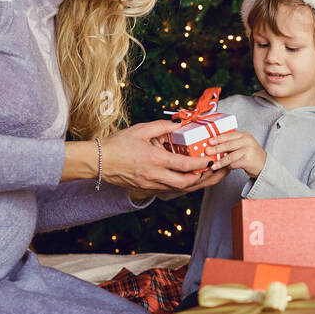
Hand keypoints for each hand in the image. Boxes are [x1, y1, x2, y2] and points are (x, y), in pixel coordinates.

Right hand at [99, 119, 229, 196]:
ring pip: (179, 189)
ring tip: (209, 176)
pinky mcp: (146, 188)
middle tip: (217, 171)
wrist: (97, 162)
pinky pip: (169, 189)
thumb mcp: (141, 130)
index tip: (214, 160)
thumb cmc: (117, 145)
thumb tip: (180, 123)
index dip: (202, 164)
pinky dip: (182, 185)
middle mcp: (155, 175)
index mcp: (155, 160)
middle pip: (186, 184)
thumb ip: (162, 127)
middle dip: (205, 179)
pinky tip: (190, 179)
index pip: (185, 165)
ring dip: (195, 184)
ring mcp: (150, 184)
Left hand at [207, 130, 265, 178]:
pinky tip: (223, 168)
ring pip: (230, 156)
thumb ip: (232, 143)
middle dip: (216, 148)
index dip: (218, 138)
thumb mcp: (243, 145)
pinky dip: (228, 166)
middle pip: (228, 144)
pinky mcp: (248, 160)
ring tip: (213, 165)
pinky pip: (234, 164)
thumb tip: (214, 145)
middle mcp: (247, 141)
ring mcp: (248, 150)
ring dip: (220, 161)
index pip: (229, 135)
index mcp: (244, 135)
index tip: (209, 141)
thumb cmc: (251, 155)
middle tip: (208, 151)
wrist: (264, 165)